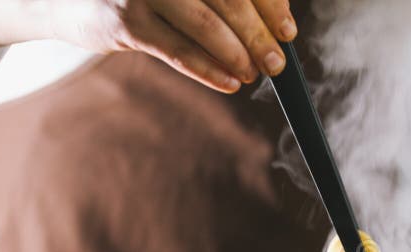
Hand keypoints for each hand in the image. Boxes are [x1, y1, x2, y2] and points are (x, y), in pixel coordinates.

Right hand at [0, 0, 297, 92]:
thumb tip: (270, 23)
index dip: (268, 3)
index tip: (288, 30)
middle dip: (258, 33)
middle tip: (276, 61)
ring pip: (204, 24)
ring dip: (237, 53)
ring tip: (256, 73)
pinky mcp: (122, 21)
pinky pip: (177, 50)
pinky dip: (208, 69)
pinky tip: (231, 83)